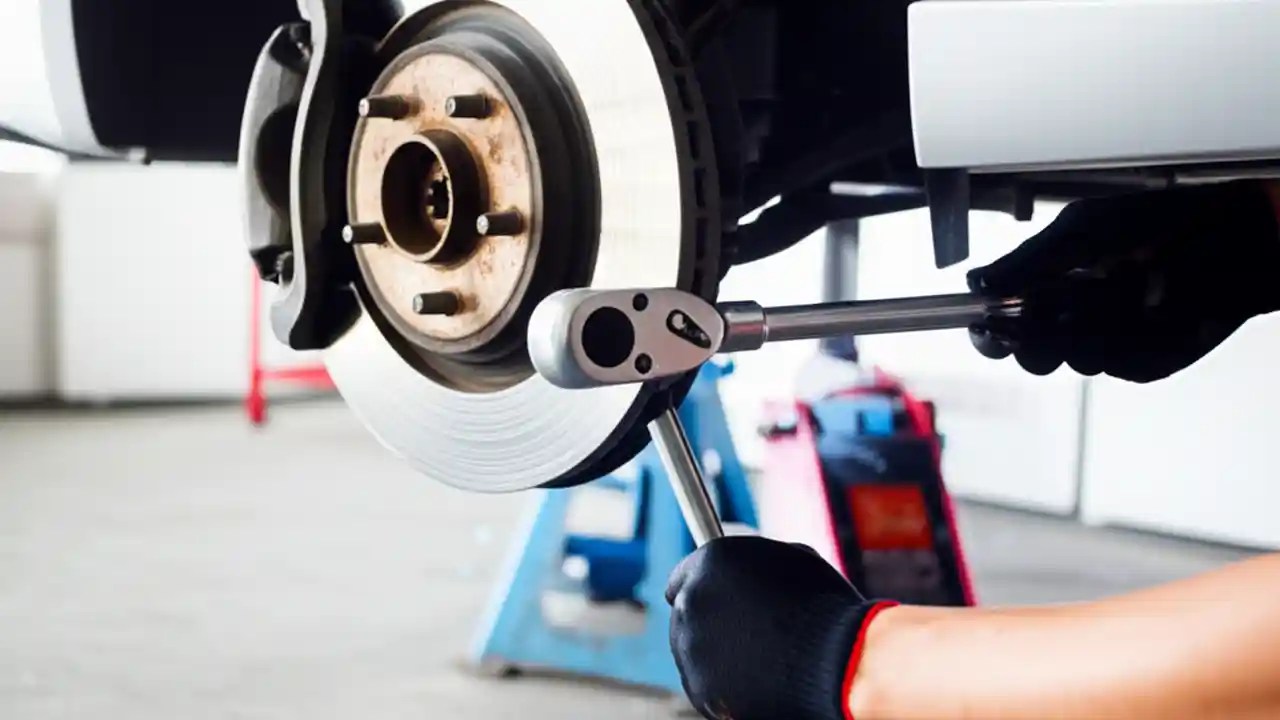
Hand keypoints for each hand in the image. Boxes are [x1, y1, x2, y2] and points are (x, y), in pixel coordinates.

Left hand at [666, 536, 894, 719]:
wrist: (840, 661)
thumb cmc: (826, 608)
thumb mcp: (794, 561)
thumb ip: (756, 564)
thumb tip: (749, 570)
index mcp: (711, 560)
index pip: (683, 578)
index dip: (703, 593)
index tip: (715, 606)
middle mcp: (692, 599)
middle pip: (686, 616)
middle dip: (710, 625)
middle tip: (743, 636)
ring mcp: (691, 645)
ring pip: (692, 653)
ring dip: (715, 656)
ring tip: (759, 660)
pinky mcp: (699, 686)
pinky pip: (703, 686)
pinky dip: (722, 688)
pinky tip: (756, 681)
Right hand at [968, 180, 1279, 381]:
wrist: (1235, 238)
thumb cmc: (1162, 222)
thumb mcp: (1085, 229)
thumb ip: (1030, 259)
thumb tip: (978, 280)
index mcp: (1051, 285)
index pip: (1002, 318)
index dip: (989, 327)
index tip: (984, 323)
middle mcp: (1075, 318)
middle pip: (1032, 353)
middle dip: (1036, 339)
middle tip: (1054, 316)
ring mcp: (1110, 342)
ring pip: (1080, 359)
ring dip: (1097, 331)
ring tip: (1127, 293)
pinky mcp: (1147, 359)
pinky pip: (1124, 364)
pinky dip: (1137, 340)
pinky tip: (1157, 312)